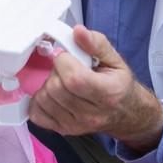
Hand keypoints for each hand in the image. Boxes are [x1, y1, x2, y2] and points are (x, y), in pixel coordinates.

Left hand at [28, 24, 162, 152]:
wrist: (126, 113)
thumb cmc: (119, 85)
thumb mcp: (115, 60)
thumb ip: (96, 43)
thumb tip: (77, 31)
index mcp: (107, 93)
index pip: (73, 78)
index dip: (64, 61)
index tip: (68, 56)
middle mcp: (91, 114)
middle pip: (56, 88)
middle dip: (56, 72)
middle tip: (66, 69)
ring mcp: (76, 125)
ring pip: (44, 100)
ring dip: (48, 85)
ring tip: (62, 82)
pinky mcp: (64, 131)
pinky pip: (37, 115)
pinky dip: (39, 102)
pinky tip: (53, 95)